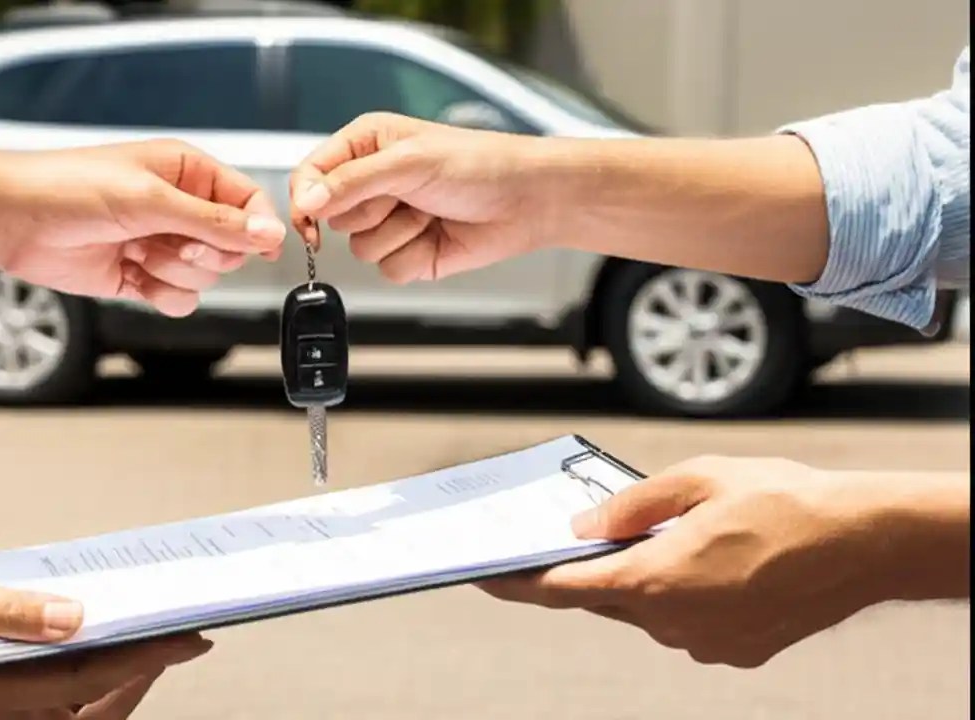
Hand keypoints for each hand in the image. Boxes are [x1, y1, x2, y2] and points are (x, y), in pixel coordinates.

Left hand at [0, 139, 286, 316]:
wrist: (13, 220)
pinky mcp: (142, 277)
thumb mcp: (150, 199)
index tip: (262, 249)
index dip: (259, 227)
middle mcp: (179, 208)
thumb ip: (215, 221)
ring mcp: (161, 244)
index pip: (248, 202)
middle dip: (203, 252)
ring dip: (173, 272)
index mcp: (188, 172)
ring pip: (206, 276)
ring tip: (135, 251)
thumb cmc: (70, 188)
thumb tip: (268, 233)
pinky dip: (160, 295)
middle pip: (232, 247)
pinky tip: (131, 276)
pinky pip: (180, 299)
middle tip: (170, 240)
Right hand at [0, 540, 211, 718]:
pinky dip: (84, 659)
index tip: (190, 636)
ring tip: (151, 630)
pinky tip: (100, 622)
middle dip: (139, 679)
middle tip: (182, 639)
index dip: (147, 657)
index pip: (89, 677)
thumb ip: (16, 610)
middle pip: (89, 707)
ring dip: (115, 673)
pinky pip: (51, 680)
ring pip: (73, 700)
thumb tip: (79, 618)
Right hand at [289, 113, 548, 282]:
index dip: (308, 198)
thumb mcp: (409, 162)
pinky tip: (438, 233)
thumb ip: (353, 181)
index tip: (312, 216)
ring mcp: (390, 221)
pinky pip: (388, 269)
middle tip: (409, 194)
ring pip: (360, 248)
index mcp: (365, 145)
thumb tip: (309, 200)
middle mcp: (372, 184)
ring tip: (430, 211)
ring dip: (399, 233)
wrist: (526, 200)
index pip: (311, 174)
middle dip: (372, 211)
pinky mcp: (407, 253)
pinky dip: (415, 255)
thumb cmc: (478, 164)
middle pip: (334, 218)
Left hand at [479, 456, 902, 668]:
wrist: (868, 542)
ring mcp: (705, 643)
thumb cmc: (783, 500)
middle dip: (588, 569)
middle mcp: (671, 624)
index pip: (560, 589)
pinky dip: (685, 595)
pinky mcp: (737, 650)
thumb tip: (581, 525)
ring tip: (672, 536)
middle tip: (577, 536)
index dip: (515, 583)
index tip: (482, 577)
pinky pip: (689, 622)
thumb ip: (628, 506)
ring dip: (644, 578)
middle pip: (604, 597)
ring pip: (648, 610)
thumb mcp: (696, 480)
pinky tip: (712, 562)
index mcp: (652, 581)